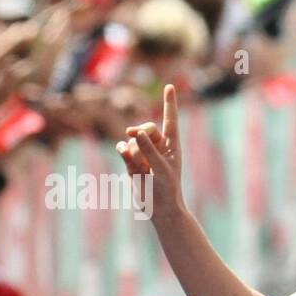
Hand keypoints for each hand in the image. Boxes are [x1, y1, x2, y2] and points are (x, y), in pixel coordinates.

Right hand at [116, 84, 184, 220]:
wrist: (159, 209)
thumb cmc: (167, 190)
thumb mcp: (161, 169)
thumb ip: (149, 150)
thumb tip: (137, 132)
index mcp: (172, 146)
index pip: (170, 120)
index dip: (169, 103)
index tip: (169, 86)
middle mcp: (159, 147)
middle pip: (147, 128)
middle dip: (141, 132)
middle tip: (137, 139)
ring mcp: (144, 154)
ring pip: (133, 140)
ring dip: (134, 151)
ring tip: (142, 168)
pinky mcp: (132, 162)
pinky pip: (124, 148)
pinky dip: (123, 150)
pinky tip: (124, 154)